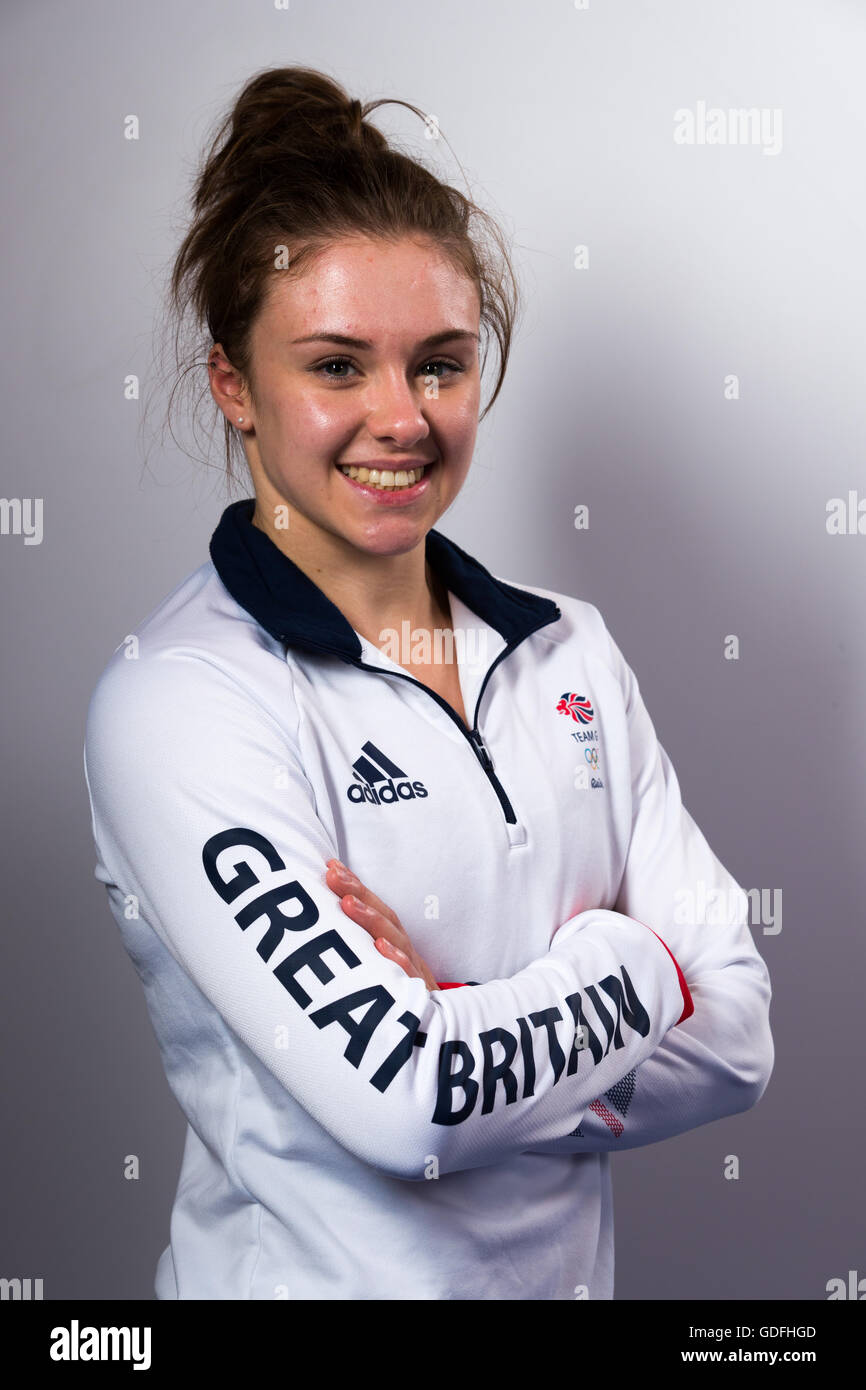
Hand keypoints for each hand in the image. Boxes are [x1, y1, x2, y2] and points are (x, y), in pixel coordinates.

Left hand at [324, 858, 438, 990]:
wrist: (437, 1029)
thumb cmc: (401, 994)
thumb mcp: (381, 969)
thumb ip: (363, 947)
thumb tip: (332, 925)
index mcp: (393, 942)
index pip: (375, 909)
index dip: (355, 887)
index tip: (331, 867)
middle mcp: (403, 951)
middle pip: (383, 916)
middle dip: (358, 893)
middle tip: (334, 875)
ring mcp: (412, 970)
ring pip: (393, 940)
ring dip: (371, 919)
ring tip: (348, 904)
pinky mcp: (419, 994)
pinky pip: (408, 976)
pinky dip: (397, 960)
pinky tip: (381, 948)